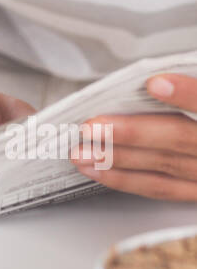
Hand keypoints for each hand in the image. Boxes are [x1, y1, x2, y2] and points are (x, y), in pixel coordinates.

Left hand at [69, 73, 196, 199]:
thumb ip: (194, 92)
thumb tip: (156, 80)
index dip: (187, 94)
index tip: (154, 82)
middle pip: (181, 140)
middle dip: (133, 134)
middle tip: (92, 126)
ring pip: (167, 168)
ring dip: (120, 160)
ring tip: (83, 152)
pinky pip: (164, 189)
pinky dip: (130, 180)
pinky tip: (101, 170)